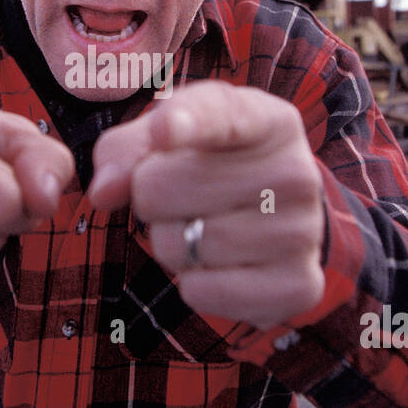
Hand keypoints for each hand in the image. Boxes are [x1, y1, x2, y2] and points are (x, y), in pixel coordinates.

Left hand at [88, 80, 325, 328]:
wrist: (280, 218)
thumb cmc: (212, 165)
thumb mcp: (171, 138)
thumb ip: (126, 150)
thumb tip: (104, 191)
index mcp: (268, 120)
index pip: (222, 115)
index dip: (186, 122)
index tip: (162, 131)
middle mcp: (296, 172)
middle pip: (163, 189)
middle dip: (149, 198)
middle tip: (181, 198)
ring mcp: (303, 232)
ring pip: (180, 246)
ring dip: (171, 243)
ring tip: (203, 228)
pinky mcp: (298, 285)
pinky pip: (203, 292)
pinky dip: (194, 284)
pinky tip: (221, 264)